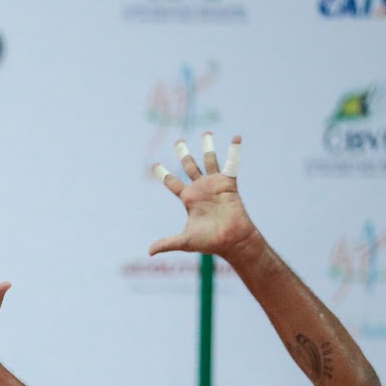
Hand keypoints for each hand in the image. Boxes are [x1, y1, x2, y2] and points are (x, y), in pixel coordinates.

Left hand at [147, 133, 261, 259]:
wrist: (231, 240)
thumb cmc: (209, 241)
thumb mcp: (184, 241)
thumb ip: (167, 243)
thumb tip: (149, 252)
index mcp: (188, 198)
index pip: (172, 183)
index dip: (163, 174)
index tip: (154, 165)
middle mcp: (200, 188)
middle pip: (189, 166)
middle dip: (183, 153)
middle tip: (178, 140)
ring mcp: (215, 185)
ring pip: (209, 161)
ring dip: (208, 147)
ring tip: (206, 133)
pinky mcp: (229, 184)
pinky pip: (232, 164)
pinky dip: (234, 152)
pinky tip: (236, 138)